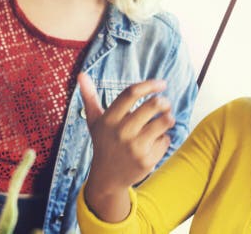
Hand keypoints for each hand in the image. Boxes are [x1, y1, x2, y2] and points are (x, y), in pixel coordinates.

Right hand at [79, 74, 173, 217]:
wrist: (107, 177)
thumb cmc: (103, 142)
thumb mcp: (94, 120)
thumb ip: (89, 96)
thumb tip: (81, 74)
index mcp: (109, 118)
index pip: (130, 93)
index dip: (148, 85)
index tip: (161, 83)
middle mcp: (121, 131)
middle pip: (152, 105)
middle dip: (164, 102)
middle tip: (165, 103)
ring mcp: (135, 147)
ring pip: (164, 122)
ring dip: (168, 118)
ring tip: (166, 118)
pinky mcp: (146, 160)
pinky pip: (165, 140)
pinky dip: (164, 138)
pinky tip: (155, 141)